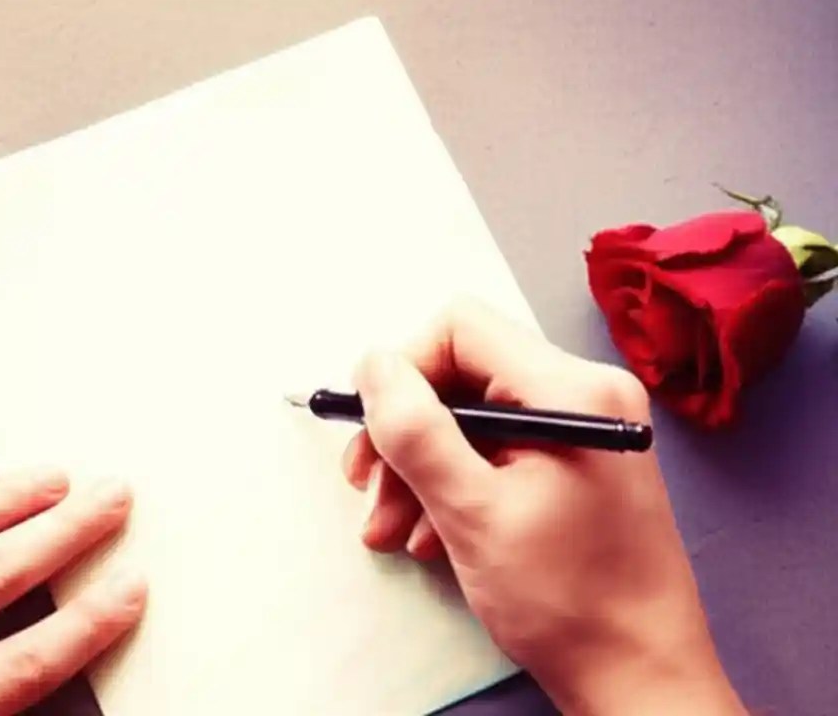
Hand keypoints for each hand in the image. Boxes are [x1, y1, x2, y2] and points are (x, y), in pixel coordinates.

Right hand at [343, 301, 744, 715]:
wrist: (638, 676)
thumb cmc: (570, 600)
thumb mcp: (472, 512)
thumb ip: (416, 430)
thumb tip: (374, 365)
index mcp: (570, 390)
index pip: (460, 328)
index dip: (403, 371)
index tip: (373, 430)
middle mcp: (582, 394)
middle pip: (460, 375)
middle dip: (405, 433)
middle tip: (366, 487)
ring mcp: (580, 430)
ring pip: (470, 419)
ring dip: (419, 470)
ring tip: (392, 529)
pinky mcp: (574, 465)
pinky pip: (495, 453)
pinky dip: (453, 487)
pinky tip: (432, 537)